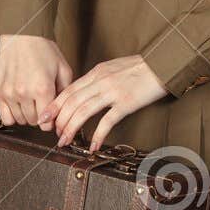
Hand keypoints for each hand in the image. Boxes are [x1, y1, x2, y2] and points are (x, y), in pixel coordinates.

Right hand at [0, 34, 73, 127]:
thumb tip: (62, 111)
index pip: (46, 125)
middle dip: (40, 116)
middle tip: (42, 103)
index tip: (52, 114)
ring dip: (27, 115)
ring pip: (20, 121)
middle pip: (34, 123)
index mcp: (43, 89)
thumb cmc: (43, 49)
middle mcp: (24, 93)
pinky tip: (19, 105)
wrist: (21, 35)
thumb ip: (64, 93)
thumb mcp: (63, 69)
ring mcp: (9, 93)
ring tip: (31, 100)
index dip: (51, 122)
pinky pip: (5, 118)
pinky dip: (13, 115)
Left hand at [38, 55, 169, 150]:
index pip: (69, 90)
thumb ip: (99, 79)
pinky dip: (97, 135)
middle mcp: (101, 81)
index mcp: (97, 72)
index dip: (55, 105)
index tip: (46, 118)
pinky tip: (93, 145)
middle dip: (59, 120)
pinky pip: (107, 121)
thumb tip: (86, 93)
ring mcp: (113, 92)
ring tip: (65, 141)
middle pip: (72, 102)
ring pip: (83, 111)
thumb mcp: (114, 68)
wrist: (163, 64)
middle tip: (54, 134)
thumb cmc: (142, 68)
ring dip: (71, 128)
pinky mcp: (126, 102)